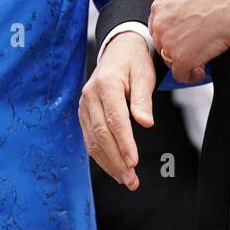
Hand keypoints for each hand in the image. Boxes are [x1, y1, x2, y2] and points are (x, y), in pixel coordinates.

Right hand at [79, 32, 156, 190]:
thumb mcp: (145, 74)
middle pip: (101, 134)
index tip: (133, 162)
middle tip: (131, 180)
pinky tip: (114, 168)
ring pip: (93, 140)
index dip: (124, 143)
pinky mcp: (84, 113)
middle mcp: (90, 96)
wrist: (117, 49)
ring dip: (108, 163)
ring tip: (126, 180)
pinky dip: (101, 156)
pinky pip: (90, 138)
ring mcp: (84, 105)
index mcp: (106, 85)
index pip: (115, 120)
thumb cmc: (135, 62)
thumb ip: (143, 99)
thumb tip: (146, 123)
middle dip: (116, 160)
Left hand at [149, 0, 229, 84]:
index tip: (181, 39)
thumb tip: (186, 17)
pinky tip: (200, 71)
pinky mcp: (181, 58)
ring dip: (183, 62)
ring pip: (169, 60)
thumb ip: (181, 6)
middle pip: (162, 44)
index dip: (171, 35)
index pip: (158, 27)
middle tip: (192, 50)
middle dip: (176, 48)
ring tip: (199, 61)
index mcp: (161, 5)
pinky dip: (190, 76)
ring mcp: (169, 42)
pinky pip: (180, 74)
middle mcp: (160, 23)